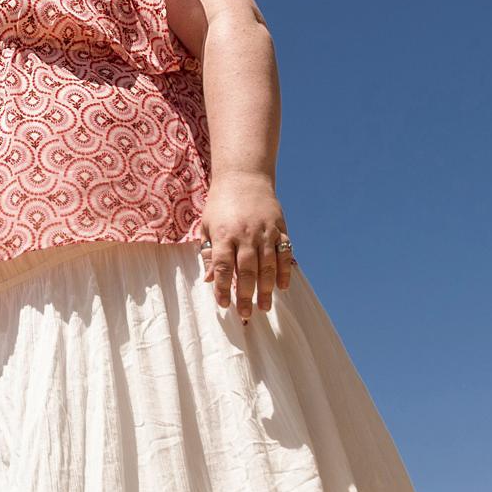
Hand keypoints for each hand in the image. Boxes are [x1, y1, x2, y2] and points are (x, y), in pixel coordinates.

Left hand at [201, 176, 294, 314]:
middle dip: (246, 295)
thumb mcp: (207, 226)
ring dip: (267, 289)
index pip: (223, 266)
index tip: (224, 304)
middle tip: (246, 314)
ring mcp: (265, 231)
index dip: (223, 288)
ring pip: (268, 265)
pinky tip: (282, 287)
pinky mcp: (280, 228)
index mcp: (223, 234)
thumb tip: (210, 280)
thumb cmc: (220, 205)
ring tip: (265, 307)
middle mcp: (245, 234)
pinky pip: (285, 253)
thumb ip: (209, 253)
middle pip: (247, 270)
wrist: (244, 177)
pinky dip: (285, 271)